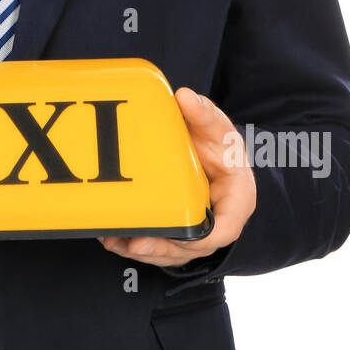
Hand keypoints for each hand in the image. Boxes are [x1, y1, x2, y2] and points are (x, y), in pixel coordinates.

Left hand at [98, 87, 255, 268]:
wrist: (211, 155)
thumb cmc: (220, 146)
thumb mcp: (217, 128)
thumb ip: (204, 114)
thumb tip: (185, 96)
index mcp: (237, 199)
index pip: (226, 228)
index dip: (204, 238)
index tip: (180, 236)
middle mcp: (218, 222)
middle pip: (192, 247)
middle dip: (162, 248)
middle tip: (135, 242)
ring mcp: (197, 232)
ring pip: (172, 252)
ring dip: (144, 251)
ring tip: (116, 240)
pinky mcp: (177, 232)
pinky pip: (158, 247)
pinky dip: (134, 246)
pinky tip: (112, 237)